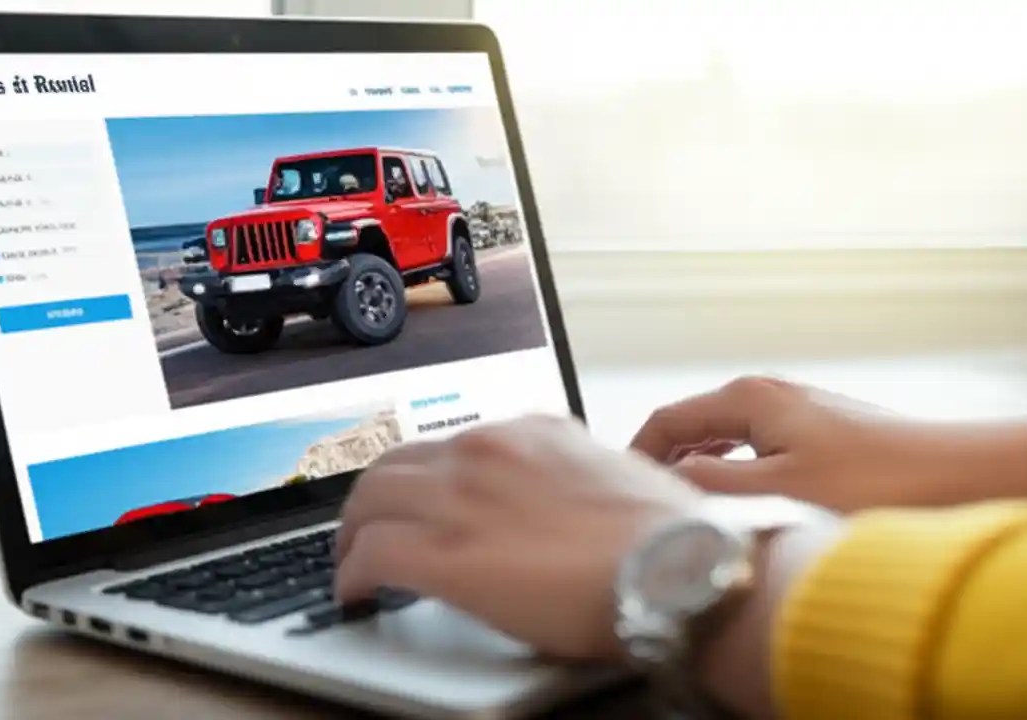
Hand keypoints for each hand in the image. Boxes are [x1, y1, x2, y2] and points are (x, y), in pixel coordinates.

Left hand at [334, 414, 708, 659]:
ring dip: (352, 535)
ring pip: (370, 503)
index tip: (421, 500)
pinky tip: (354, 593)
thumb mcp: (614, 479)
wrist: (676, 570)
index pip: (451, 444)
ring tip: (350, 563)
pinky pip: (371, 556)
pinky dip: (352, 575)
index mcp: (530, 432)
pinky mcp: (444, 554)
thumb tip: (560, 503)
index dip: (424, 477)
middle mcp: (486, 451)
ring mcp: (460, 498)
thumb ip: (571, 478)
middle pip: (394, 465)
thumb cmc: (665, 540)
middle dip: (372, 500)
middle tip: (367, 529)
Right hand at [631, 376, 1026, 511]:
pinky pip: (756, 453)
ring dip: (703, 476)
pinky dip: (737, 478)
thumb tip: (658, 484)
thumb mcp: (775, 490)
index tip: (620, 495)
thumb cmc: (876, 482)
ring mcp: (798, 413)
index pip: (666, 420)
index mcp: (747, 397)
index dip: (636, 457)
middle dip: (667, 467)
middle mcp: (769, 395)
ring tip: (691, 516)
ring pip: (725, 444)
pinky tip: (745, 510)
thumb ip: (707, 485)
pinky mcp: (823, 436)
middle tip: (649, 513)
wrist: (966, 475)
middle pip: (693, 429)